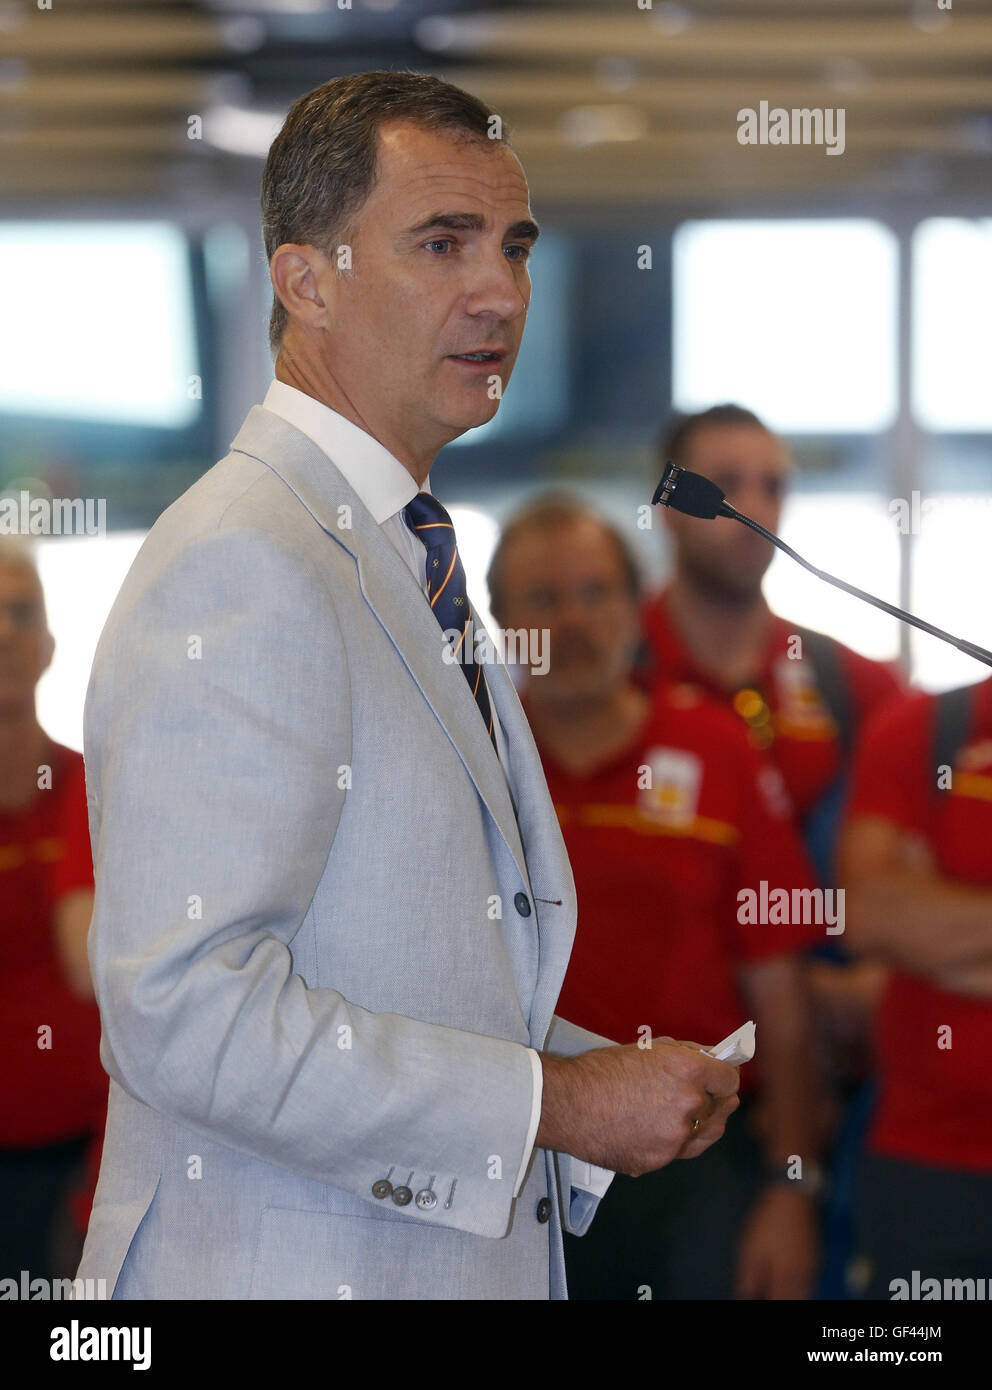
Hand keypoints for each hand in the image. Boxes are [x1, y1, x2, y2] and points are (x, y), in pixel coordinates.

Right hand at [537, 1035, 740, 1176]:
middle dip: (715, 1100)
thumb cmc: (602, 1069)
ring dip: (701, 1124)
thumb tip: (708, 1059)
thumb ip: (684, 1055)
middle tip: (704, 1096)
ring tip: (683, 1115)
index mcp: (689, 1071)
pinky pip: (676, 1152)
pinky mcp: (658, 1162)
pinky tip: (653, 1130)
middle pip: (722, 1109)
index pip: (729, 1079)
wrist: (567, 1103)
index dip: (724, 1076)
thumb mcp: (648, 1049)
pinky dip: (670, 1141)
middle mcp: (690, 1106)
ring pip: (705, 1135)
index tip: (719, 1077)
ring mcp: (675, 1139)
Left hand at [734, 1184, 818, 1299]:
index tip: (759, 1298)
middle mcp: (803, 1277)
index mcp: (786, 1277)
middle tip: (768, 1294)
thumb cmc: (768, 1223)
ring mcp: (813, 1266)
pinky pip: (811, 1281)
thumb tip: (744, 1294)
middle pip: (793, 1299)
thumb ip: (749, 1276)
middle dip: (780, 1299)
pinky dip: (801, 1287)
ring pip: (804, 1292)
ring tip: (778, 1291)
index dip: (767, 1302)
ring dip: (792, 1295)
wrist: (793, 1197)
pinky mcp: (816, 1256)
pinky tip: (791, 1282)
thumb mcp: (751, 1249)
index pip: (777, 1301)